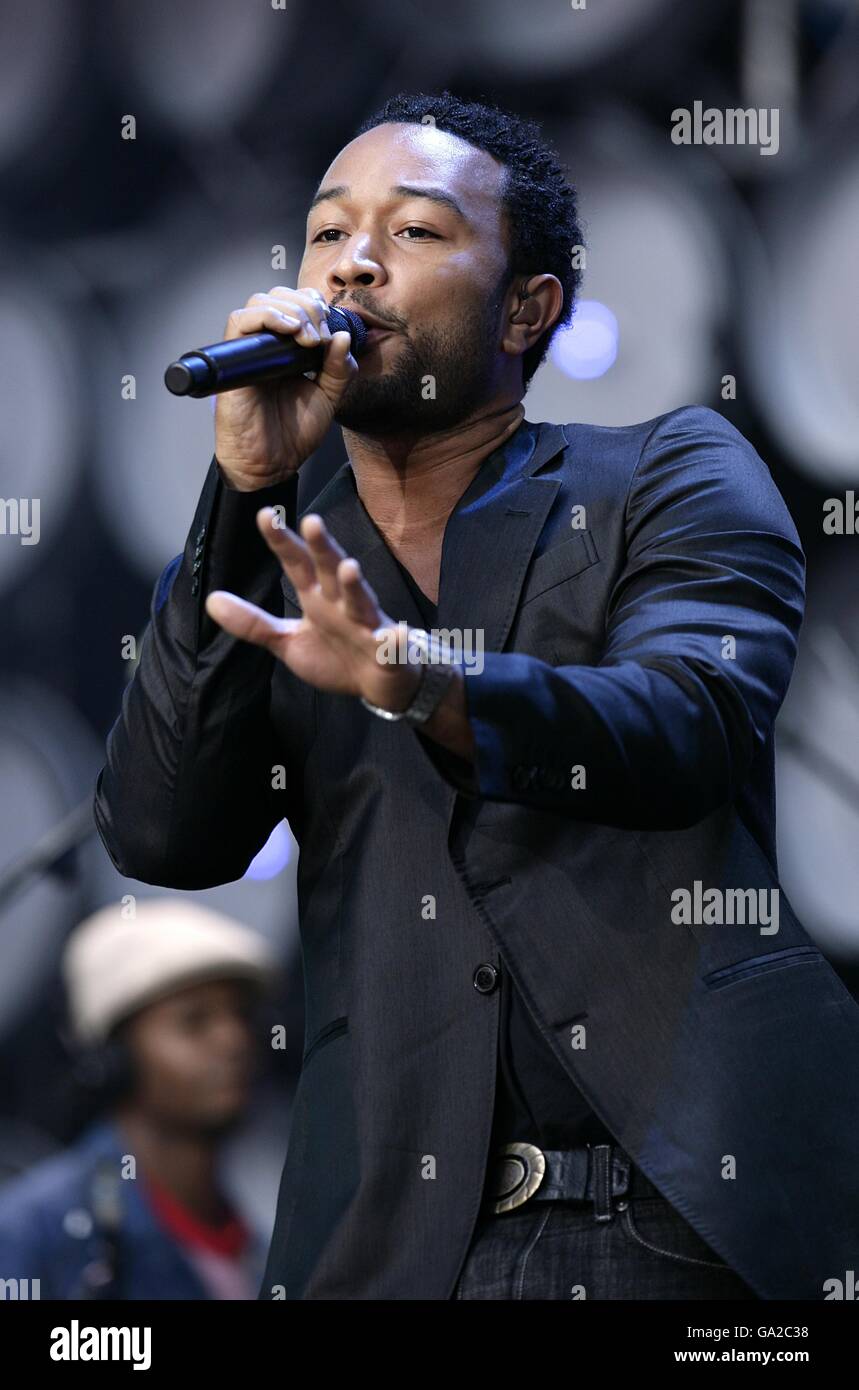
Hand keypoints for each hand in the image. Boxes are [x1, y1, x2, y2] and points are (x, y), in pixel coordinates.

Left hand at [204, 507, 422, 709]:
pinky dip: (391, 639)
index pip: (297, 564)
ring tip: (349, 568)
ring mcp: (367, 624)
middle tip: (312, 522)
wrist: (379, 684)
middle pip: (331, 571)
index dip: (282, 542)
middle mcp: (341, 603)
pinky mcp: (388, 650)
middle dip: (323, 548)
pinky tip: (391, 635)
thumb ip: (253, 623)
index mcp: (317, 598)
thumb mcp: (289, 641)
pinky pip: (390, 645)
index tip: (265, 515)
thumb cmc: (336, 656)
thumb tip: (211, 599)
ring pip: (361, 600)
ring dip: (355, 585)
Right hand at [213, 285, 357, 490]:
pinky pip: (239, 321)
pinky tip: (290, 331)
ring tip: (308, 338)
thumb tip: (342, 336)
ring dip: (291, 311)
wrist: (272, 464)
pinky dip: (266, 316)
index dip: (316, 307)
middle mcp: (267, 345)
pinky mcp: (233, 360)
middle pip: (279, 296)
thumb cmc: (294, 434)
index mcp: (289, 349)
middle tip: (319, 336)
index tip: (331, 331)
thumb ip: (339, 368)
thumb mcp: (328, 397)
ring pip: (260, 302)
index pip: (298, 304)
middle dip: (306, 307)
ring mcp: (249, 350)